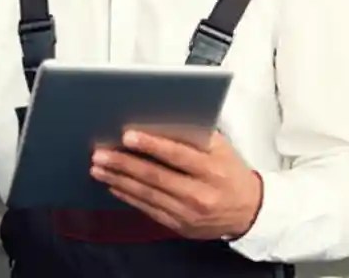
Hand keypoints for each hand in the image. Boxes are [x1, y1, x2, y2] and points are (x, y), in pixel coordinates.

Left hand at [89, 130, 262, 240]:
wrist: (250, 211)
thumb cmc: (230, 171)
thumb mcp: (221, 148)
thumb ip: (192, 135)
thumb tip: (157, 121)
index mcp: (213, 170)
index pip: (178, 155)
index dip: (151, 144)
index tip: (127, 135)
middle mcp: (201, 194)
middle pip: (156, 177)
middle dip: (124, 164)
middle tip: (100, 153)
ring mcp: (189, 213)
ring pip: (147, 195)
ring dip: (118, 180)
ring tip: (98, 167)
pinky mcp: (180, 226)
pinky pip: (148, 210)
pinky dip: (128, 196)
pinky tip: (113, 185)